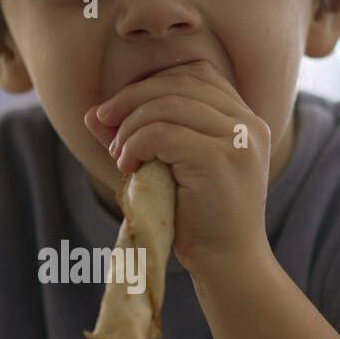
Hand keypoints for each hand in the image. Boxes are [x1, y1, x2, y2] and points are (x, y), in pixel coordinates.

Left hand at [84, 60, 271, 274]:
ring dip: (131, 125)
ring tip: (119, 155)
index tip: (120, 112)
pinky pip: (163, 133)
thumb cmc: (198, 220)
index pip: (196, 74)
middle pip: (181, 81)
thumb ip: (136, 137)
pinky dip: (135, 144)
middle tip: (104, 124)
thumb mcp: (166, 169)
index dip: (152, 83)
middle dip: (132, 98)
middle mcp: (248, 123)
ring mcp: (238, 139)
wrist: (227, 264)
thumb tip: (91, 113)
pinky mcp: (221, 159)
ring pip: (169, 104)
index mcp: (244, 120)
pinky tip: (128, 167)